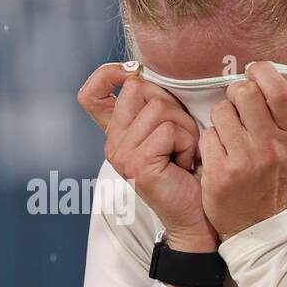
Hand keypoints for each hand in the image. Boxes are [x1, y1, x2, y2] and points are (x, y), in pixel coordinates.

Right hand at [78, 63, 217, 251]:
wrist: (196, 215)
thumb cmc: (188, 170)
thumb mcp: (168, 129)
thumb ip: (152, 105)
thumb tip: (144, 72)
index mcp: (116, 133)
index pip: (90, 94)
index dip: (107, 74)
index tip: (133, 72)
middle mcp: (112, 144)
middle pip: (139, 89)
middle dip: (171, 105)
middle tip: (179, 136)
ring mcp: (121, 154)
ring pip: (159, 108)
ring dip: (184, 128)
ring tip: (184, 153)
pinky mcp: (137, 164)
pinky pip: (169, 130)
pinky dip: (187, 144)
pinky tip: (185, 164)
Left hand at [200, 61, 286, 239]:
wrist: (258, 226)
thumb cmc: (273, 182)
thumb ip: (283, 118)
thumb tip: (265, 78)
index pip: (279, 90)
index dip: (261, 73)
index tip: (252, 73)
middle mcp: (270, 146)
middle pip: (244, 93)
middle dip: (235, 94)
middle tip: (235, 106)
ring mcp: (244, 160)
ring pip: (220, 111)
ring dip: (220, 118)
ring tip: (226, 134)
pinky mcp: (220, 172)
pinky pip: (206, 136)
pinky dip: (208, 141)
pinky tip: (216, 154)